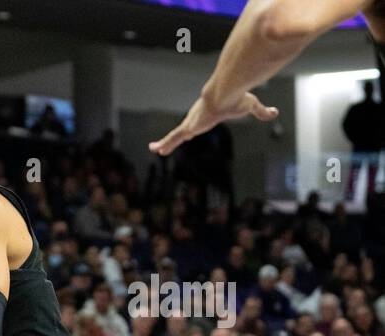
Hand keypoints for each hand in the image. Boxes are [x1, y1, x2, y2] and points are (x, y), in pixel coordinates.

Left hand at [149, 92, 276, 155]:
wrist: (227, 91)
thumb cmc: (237, 96)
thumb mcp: (251, 105)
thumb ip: (260, 111)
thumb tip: (275, 113)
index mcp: (209, 113)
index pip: (199, 121)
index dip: (193, 125)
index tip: (189, 130)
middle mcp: (198, 117)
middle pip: (185, 129)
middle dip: (177, 135)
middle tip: (167, 142)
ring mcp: (192, 122)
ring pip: (176, 134)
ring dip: (166, 142)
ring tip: (155, 149)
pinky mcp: (189, 126)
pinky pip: (174, 137)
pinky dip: (165, 143)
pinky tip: (155, 149)